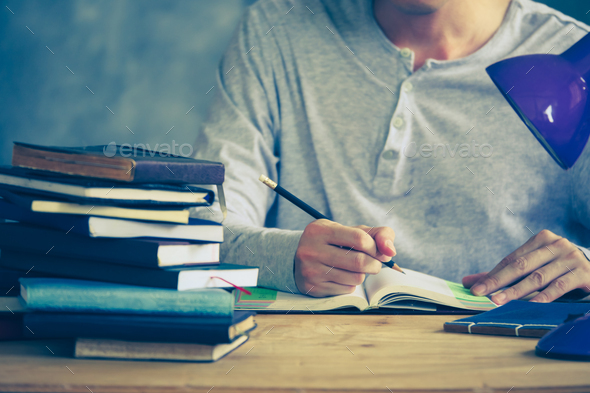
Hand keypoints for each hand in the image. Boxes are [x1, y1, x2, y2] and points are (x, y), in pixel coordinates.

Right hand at [294, 219, 395, 296]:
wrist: (297, 257)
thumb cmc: (332, 241)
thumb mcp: (348, 230)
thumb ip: (376, 234)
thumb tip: (391, 252)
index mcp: (320, 230)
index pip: (359, 238)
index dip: (375, 247)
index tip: (377, 250)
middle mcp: (312, 250)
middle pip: (359, 261)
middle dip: (374, 264)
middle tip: (374, 263)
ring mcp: (311, 271)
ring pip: (355, 278)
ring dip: (362, 275)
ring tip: (354, 268)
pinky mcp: (313, 288)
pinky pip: (346, 289)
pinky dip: (351, 284)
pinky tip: (341, 276)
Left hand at [463, 230, 589, 304]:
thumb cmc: (560, 268)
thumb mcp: (536, 266)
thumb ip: (504, 273)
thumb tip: (468, 281)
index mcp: (541, 239)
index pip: (511, 259)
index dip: (492, 274)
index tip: (475, 288)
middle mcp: (556, 245)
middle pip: (521, 265)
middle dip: (498, 281)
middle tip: (481, 293)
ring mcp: (570, 258)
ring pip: (538, 277)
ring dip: (516, 291)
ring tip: (499, 301)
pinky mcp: (583, 273)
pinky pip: (558, 286)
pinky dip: (543, 297)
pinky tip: (529, 305)